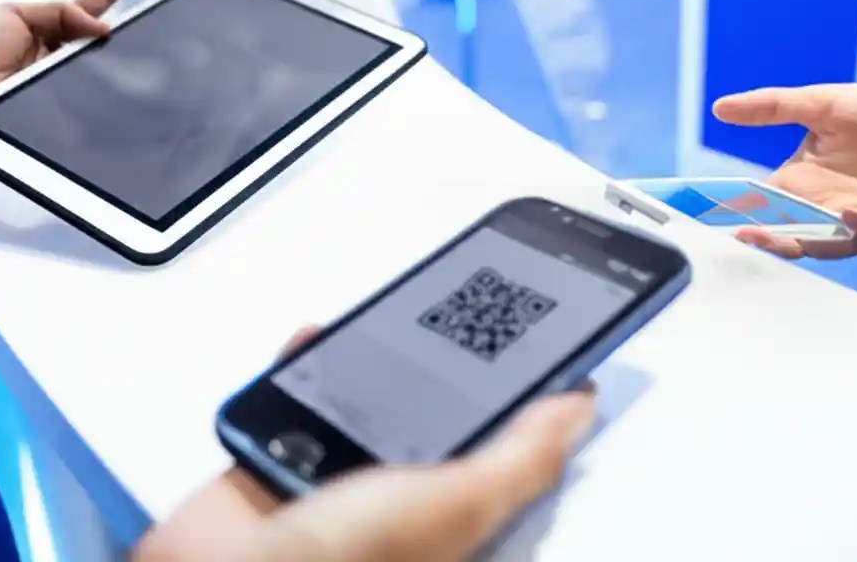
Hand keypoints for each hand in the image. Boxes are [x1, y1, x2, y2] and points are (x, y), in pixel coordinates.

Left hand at [0, 0, 130, 191]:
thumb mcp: (15, 13)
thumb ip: (60, 11)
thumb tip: (101, 28)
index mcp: (39, 28)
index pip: (78, 10)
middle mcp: (53, 53)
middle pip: (94, 35)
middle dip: (116, 22)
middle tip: (143, 12)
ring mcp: (60, 76)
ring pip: (96, 60)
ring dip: (111, 47)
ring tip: (131, 33)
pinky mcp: (65, 99)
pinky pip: (90, 84)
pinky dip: (100, 72)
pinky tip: (112, 63)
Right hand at [134, 328, 596, 561]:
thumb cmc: (341, 559)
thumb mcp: (457, 501)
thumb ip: (521, 458)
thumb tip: (578, 411)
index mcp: (447, 511)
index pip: (502, 450)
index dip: (525, 401)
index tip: (539, 347)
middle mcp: (392, 497)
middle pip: (430, 418)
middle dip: (439, 371)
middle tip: (461, 319)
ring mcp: (332, 478)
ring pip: (360, 402)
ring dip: (366, 358)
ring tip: (387, 322)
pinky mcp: (277, 460)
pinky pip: (294, 397)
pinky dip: (301, 364)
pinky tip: (313, 343)